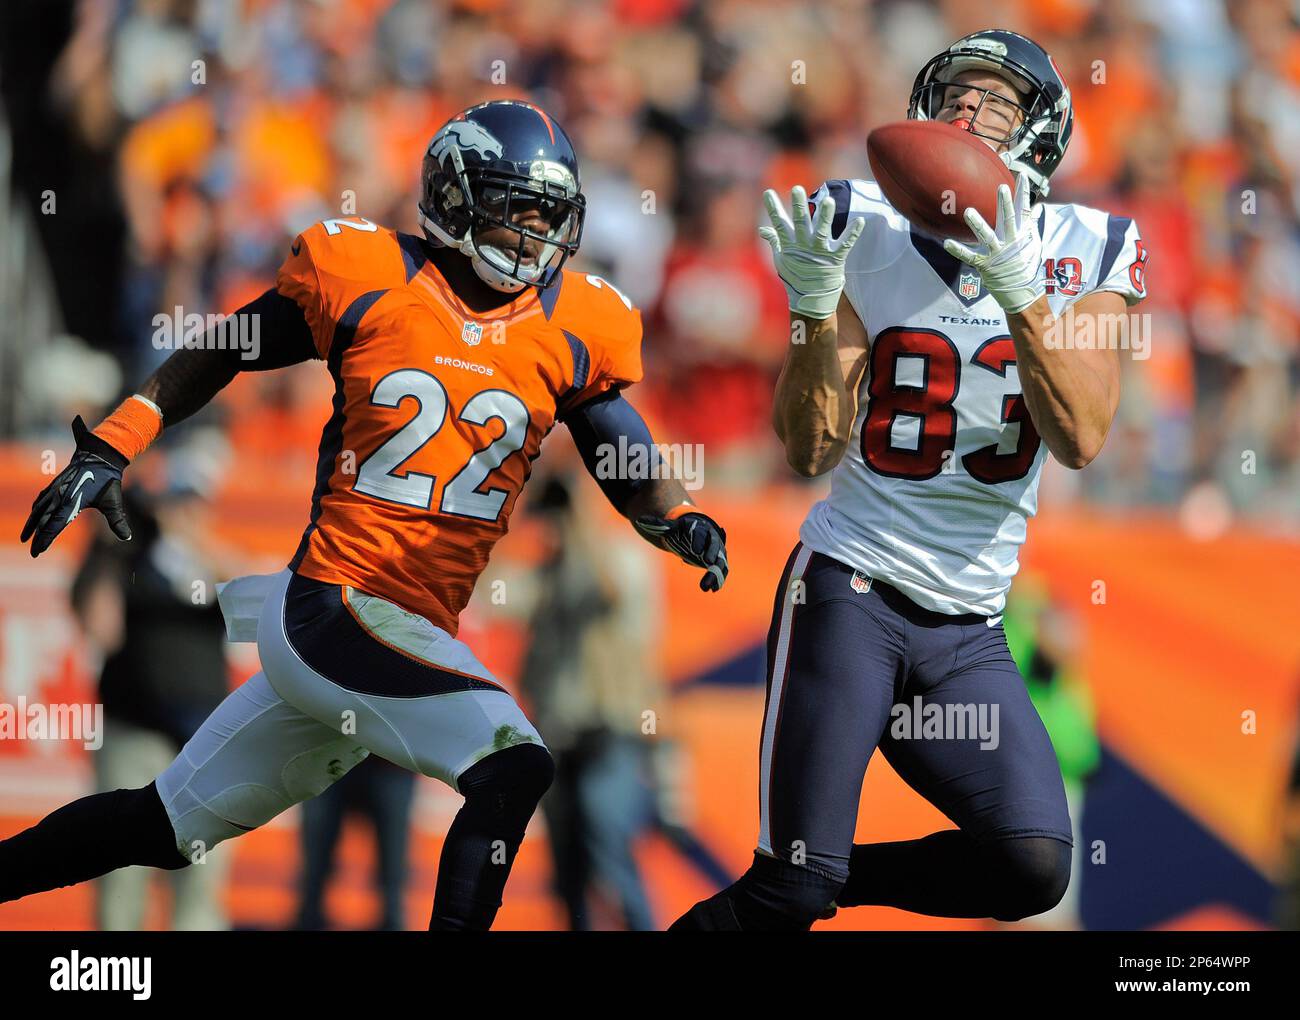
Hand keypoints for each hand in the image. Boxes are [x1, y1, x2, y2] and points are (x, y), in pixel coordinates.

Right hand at [21, 416, 131, 557]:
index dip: (45, 539)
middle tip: (33, 552)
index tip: (37, 552)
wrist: (100, 454)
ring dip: (32, 523)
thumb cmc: (108, 480)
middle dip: (36, 536)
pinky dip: (36, 509)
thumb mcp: (113, 502)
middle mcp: (59, 496)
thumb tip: (127, 537)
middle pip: (42, 520)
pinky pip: (41, 499)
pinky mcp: (56, 484)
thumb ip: (117, 521)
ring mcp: (55, 489)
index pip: (54, 525)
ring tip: (26, 536)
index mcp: (70, 502)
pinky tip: (34, 514)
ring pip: (38, 509)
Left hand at [634, 510, 728, 591]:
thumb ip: (657, 524)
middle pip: (714, 546)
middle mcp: (712, 539)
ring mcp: (717, 551)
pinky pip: (720, 571)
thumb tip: (639, 520)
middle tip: (707, 562)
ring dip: (716, 573)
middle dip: (712, 553)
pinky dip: (718, 579)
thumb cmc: (681, 529)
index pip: (701, 534)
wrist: (695, 531)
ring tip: (708, 586)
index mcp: (700, 527)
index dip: (699, 541)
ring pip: (720, 561)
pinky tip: (713, 589)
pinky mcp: (717, 562)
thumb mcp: (669, 527)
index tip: (696, 551)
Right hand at [759, 185, 864, 319]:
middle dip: (798, 206)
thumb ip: (775, 241)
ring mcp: (820, 253)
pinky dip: (853, 234)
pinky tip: (860, 221)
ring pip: (822, 231)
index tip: (768, 192)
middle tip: (797, 189)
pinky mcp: (835, 259)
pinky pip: (845, 245)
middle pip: (800, 223)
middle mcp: (804, 247)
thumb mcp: (781, 260)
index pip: (779, 223)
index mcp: (790, 245)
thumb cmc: (795, 277)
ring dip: (825, 216)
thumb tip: (762, 229)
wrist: (811, 300)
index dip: (773, 208)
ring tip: (829, 201)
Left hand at [943, 172, 1044, 313]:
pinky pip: (969, 257)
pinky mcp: (985, 265)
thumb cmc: (1026, 265)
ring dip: (978, 224)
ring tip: (968, 211)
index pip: (1024, 210)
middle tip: (1002, 187)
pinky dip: (958, 250)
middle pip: (1008, 219)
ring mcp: (998, 254)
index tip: (1023, 177)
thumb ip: (1031, 224)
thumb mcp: (1033, 243)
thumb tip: (1037, 207)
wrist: (1022, 292)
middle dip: (1005, 203)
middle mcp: (1011, 242)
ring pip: (987, 236)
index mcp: (1022, 235)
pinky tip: (946, 243)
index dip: (1024, 194)